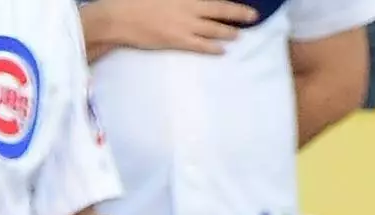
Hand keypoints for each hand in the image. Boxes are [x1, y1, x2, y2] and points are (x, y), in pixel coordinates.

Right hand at [103, 0, 257, 52]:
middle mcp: (190, 9)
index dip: (232, 2)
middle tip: (253, 18)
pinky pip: (200, 46)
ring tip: (239, 34)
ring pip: (214, 29)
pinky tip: (222, 50)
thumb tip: (192, 2)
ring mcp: (184, 26)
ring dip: (229, 32)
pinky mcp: (176, 41)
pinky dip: (213, 48)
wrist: (121, 17)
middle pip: (221, 11)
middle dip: (239, 15)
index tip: (245, 3)